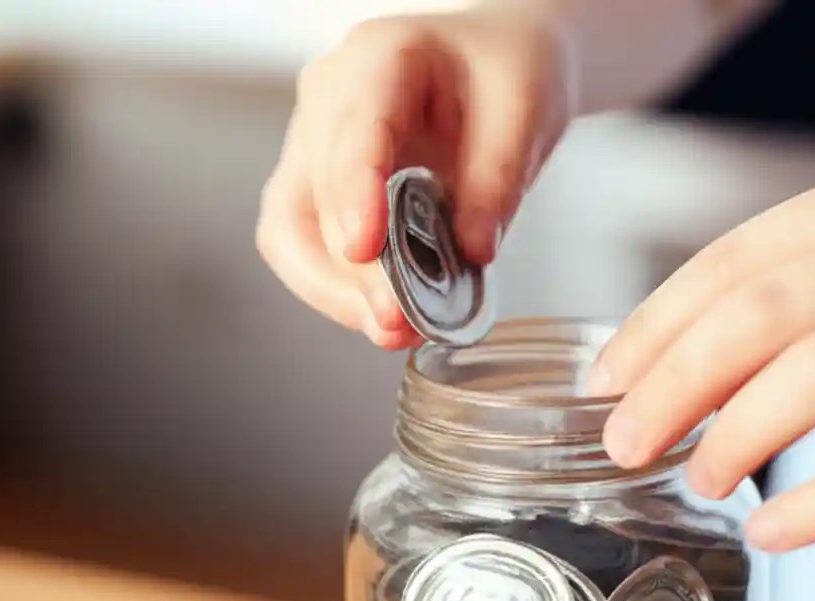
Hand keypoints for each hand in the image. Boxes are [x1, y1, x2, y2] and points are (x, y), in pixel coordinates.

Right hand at [256, 0, 575, 347]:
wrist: (494, 61)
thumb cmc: (504, 68)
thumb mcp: (526, 111)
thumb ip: (499, 180)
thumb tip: (472, 252)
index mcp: (380, 58)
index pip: (353, 129)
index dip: (353, 191)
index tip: (364, 249)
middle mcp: (329, 97)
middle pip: (311, 193)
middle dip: (349, 270)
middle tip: (397, 319)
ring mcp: (312, 141)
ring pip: (288, 230)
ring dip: (333, 291)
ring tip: (391, 329)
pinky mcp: (315, 183)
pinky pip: (304, 244)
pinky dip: (339, 289)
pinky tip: (382, 314)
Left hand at [590, 166, 814, 550]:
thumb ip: (789, 288)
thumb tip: (656, 364)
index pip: (729, 264)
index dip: (653, 328)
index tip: (606, 380)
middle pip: (757, 317)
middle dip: (671, 386)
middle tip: (625, 440)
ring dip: (737, 433)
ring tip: (700, 476)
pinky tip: (773, 529)